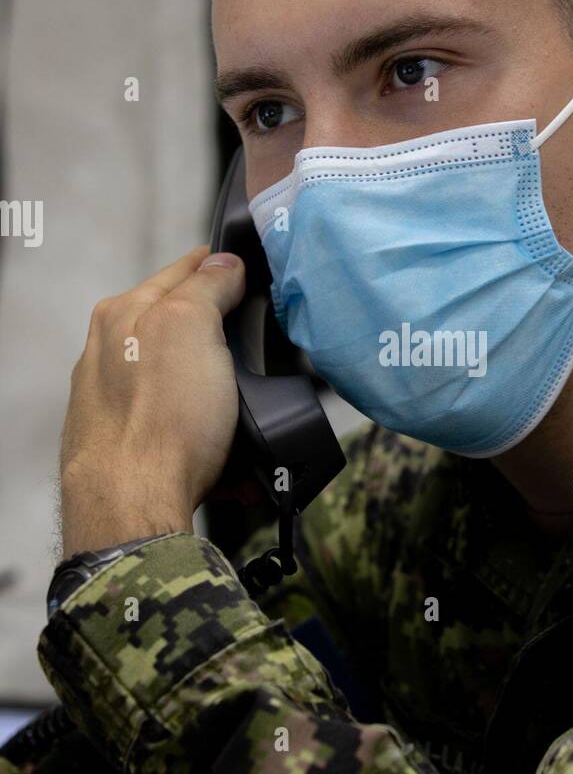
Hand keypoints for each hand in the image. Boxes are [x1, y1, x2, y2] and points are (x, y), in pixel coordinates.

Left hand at [59, 246, 244, 557]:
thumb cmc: (160, 421)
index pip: (181, 273)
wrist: (132, 510)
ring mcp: (117, 406)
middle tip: (260, 347)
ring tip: (255, 415)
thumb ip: (207, 285)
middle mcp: (111, 356)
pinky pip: (186, 436)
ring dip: (226, 397)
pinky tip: (237, 459)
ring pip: (187, 386)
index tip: (249, 270)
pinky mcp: (131, 450)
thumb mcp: (191, 327)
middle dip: (225, 339)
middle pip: (183, 332)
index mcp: (122, 315)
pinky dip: (216, 442)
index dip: (220, 268)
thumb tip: (224, 263)